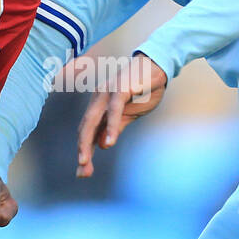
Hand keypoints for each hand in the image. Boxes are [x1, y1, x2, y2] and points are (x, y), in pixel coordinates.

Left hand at [76, 53, 166, 177]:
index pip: (88, 131)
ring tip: (85, 162)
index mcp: (99, 106)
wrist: (157, 66)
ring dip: (87, 142)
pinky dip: (110, 127)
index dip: (84, 151)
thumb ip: (115, 128)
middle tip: (81, 171)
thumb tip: (102, 145)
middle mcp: (98, 99)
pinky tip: (110, 143)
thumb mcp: (129, 114)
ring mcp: (107, 93)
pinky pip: (112, 111)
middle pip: (85, 128)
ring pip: (92, 121)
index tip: (83, 172)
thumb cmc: (143, 89)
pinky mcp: (119, 89)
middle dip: (82, 150)